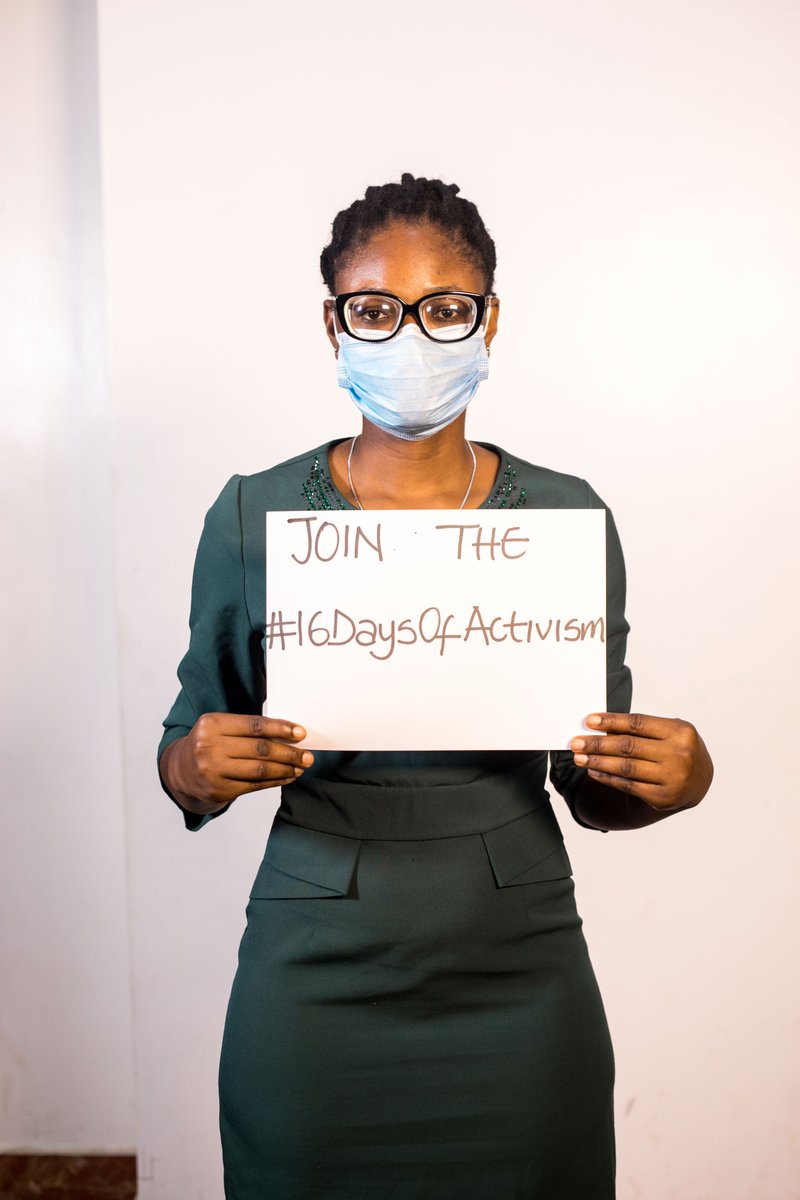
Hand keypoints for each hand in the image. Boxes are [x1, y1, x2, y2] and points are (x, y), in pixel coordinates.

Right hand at [160, 713, 313, 813]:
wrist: (180, 770)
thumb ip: (247, 728)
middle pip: (259, 749)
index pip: (253, 726)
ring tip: (301, 767)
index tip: (300, 733)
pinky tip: (288, 777)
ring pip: (259, 770)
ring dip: (285, 769)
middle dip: (288, 753)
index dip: (280, 729)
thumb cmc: (209, 743)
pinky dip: (275, 781)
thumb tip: (288, 734)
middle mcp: (209, 747)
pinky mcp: (218, 790)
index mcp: (211, 724)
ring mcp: (212, 771)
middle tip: (308, 756)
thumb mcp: (219, 727)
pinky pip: (254, 786)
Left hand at [570, 712, 712, 812]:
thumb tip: (601, 728)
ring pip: (626, 768)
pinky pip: (629, 786)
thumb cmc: (678, 748)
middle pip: (629, 747)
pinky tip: (594, 772)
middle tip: (576, 743)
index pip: (638, 724)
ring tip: (579, 758)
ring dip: (598, 762)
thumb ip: (641, 729)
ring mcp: (673, 778)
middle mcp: (679, 755)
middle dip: (598, 744)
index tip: (588, 721)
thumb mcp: (669, 732)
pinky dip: (608, 778)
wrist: (701, 780)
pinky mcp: (664, 797)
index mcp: (681, 732)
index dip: (611, 721)